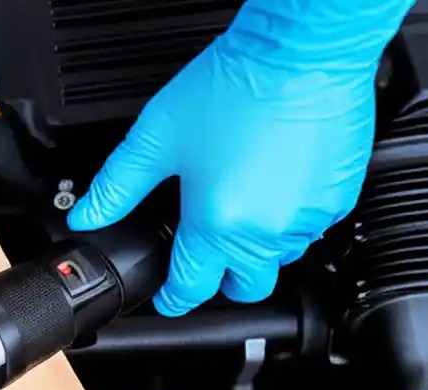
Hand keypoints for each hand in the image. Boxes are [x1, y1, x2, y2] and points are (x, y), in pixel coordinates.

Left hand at [67, 9, 382, 315]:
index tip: (168, 297)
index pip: (192, 289)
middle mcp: (267, 232)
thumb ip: (116, 187)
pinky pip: (312, 229)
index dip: (173, 298)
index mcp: (219, 226)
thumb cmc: (236, 87)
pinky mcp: (338, 198)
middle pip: (246, 288)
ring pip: (282, 259)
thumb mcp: (156, 140)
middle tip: (206, 260)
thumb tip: (88, 215)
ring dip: (259, 250)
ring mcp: (307, 218)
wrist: (302, 52)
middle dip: (223, 282)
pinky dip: (291, 221)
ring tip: (238, 214)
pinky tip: (273, 190)